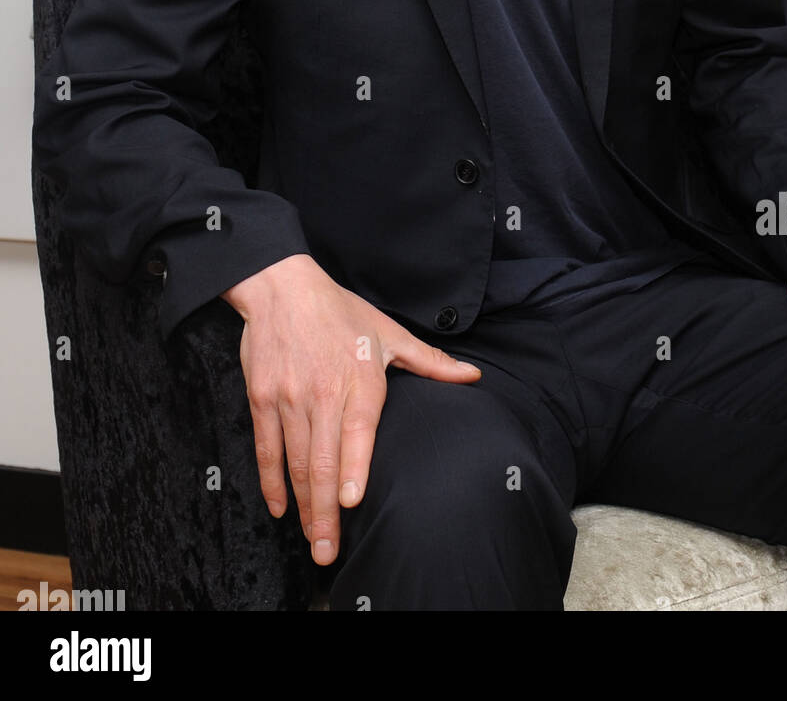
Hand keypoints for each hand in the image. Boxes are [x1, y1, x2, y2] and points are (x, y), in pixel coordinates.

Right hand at [221, 254, 480, 564]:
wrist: (282, 287)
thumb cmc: (340, 311)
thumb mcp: (389, 333)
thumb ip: (430, 362)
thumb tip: (472, 377)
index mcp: (358, 380)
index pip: (356, 431)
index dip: (353, 468)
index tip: (353, 503)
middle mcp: (322, 393)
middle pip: (323, 461)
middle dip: (326, 511)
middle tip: (329, 551)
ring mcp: (289, 398)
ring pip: (295, 461)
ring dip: (303, 505)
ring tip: (312, 539)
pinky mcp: (263, 399)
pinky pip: (266, 449)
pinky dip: (272, 481)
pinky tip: (281, 507)